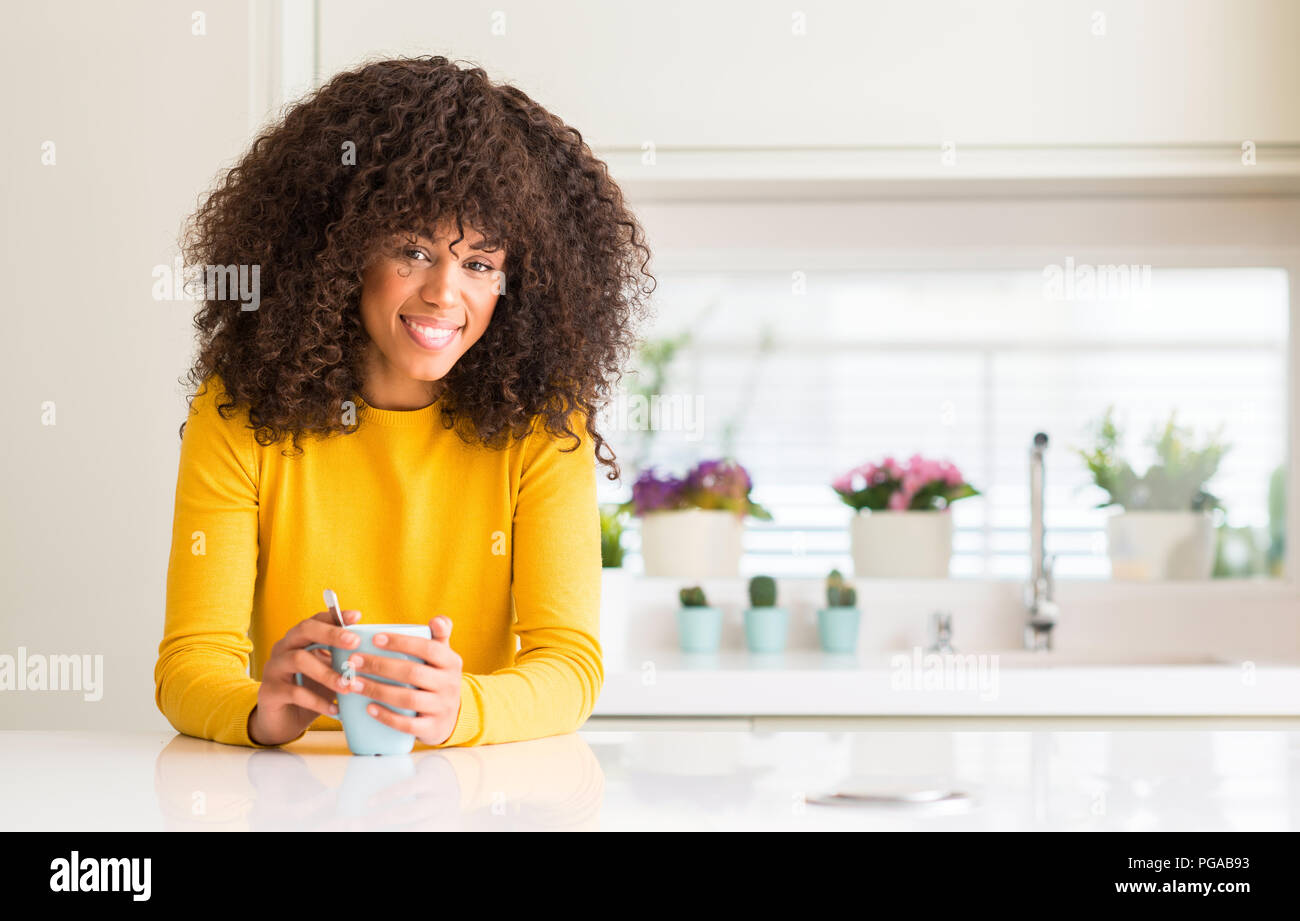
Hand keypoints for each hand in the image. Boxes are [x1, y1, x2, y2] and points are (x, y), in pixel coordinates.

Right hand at [249, 607, 364, 745]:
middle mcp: (283, 648)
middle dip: (330, 634)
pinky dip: (317, 701)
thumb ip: (341, 659)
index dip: (335, 617)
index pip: (316, 619)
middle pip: (304, 630)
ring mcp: (274, 668)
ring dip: (327, 672)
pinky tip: (335, 709)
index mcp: (299, 639)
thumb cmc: (310, 690)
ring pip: (298, 659)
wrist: (283, 721)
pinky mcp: (270, 692)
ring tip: (348, 685)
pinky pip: (295, 692)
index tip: (357, 616)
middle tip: (354, 643)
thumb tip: (372, 650)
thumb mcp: (328, 671)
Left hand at [349, 616, 461, 746]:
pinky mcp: (433, 728)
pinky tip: (368, 708)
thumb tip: (435, 620)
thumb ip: (440, 635)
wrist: (452, 718)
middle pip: (413, 673)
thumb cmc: (438, 680)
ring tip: (354, 683)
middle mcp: (450, 684)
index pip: (428, 648)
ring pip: (408, 698)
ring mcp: (442, 708)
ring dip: (377, 690)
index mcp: (451, 662)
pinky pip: (408, 725)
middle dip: (380, 666)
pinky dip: (387, 717)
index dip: (401, 643)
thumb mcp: (444, 657)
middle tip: (354, 661)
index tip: (374, 638)